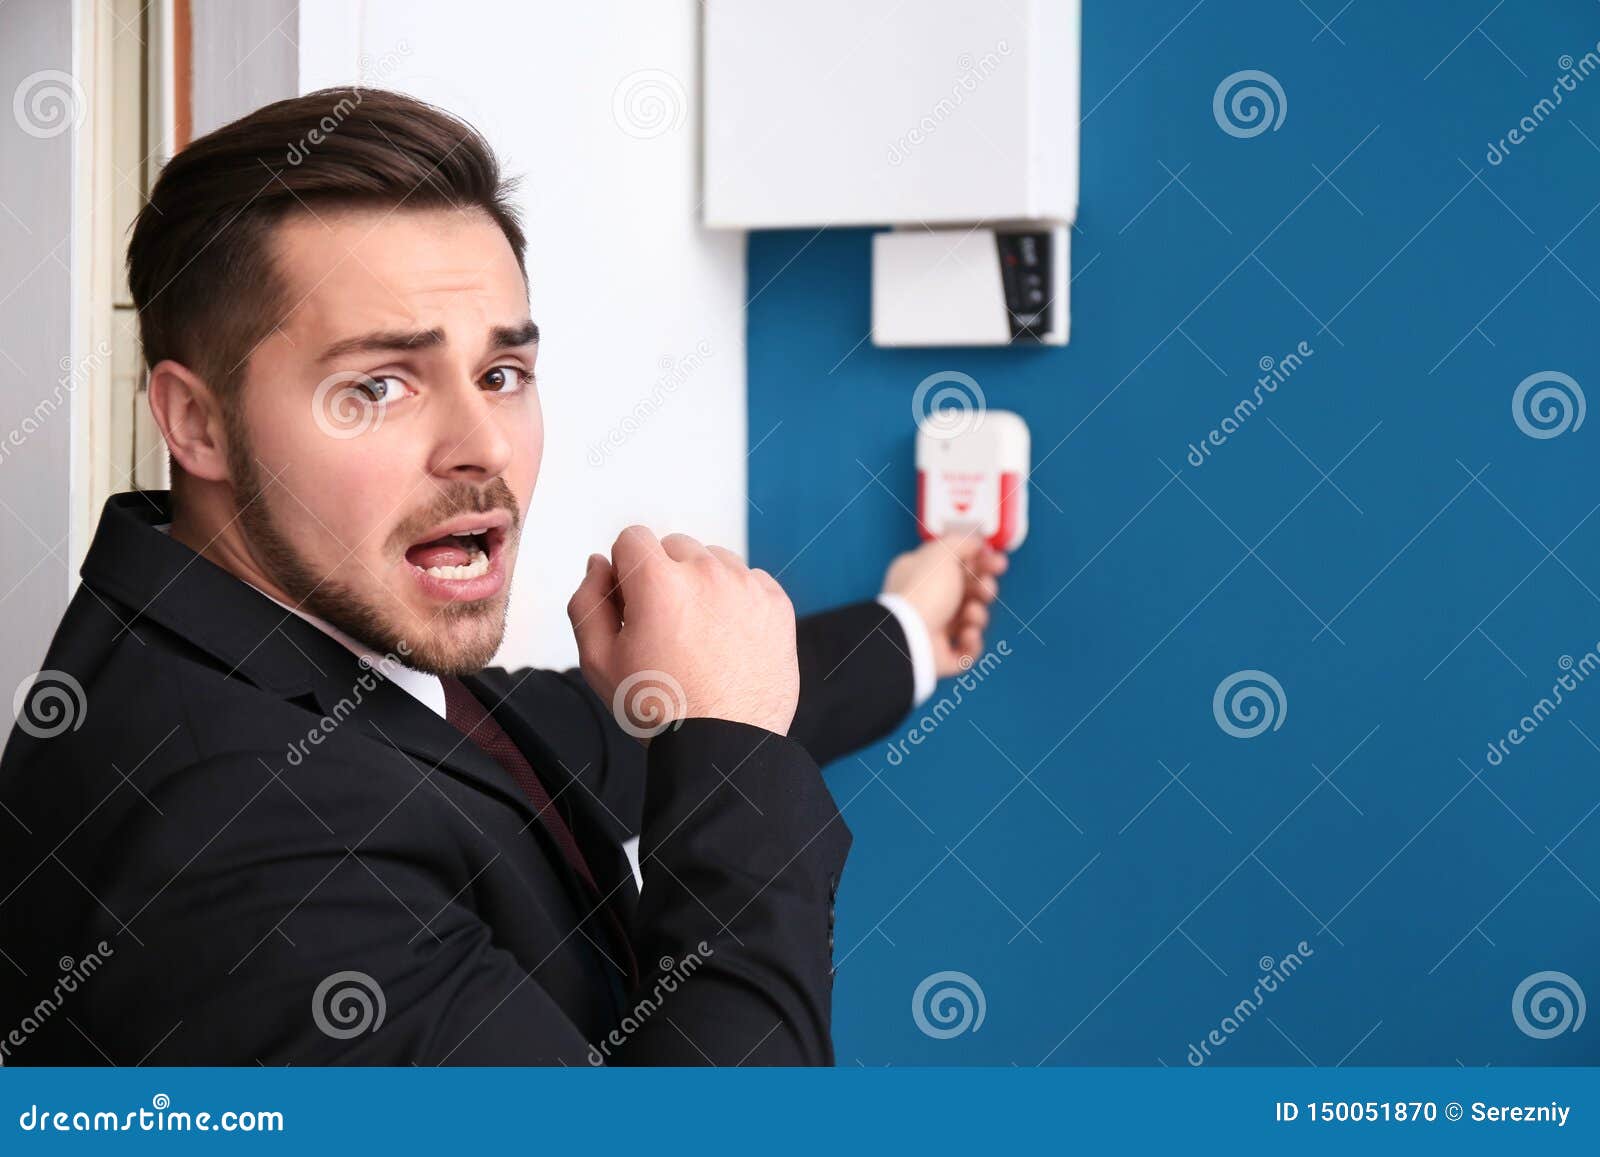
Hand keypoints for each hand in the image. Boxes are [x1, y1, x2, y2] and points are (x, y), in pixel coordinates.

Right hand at [567, 526, 799, 739]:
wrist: (723, 747)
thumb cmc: (660, 709)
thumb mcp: (598, 661)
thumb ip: (588, 601)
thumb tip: (599, 563)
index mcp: (659, 582)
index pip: (632, 537)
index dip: (625, 570)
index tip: (632, 605)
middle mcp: (707, 573)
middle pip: (675, 545)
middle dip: (664, 575)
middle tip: (665, 626)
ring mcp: (747, 586)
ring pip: (714, 559)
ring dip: (702, 583)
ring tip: (698, 634)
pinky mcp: (776, 604)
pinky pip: (750, 580)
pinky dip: (736, 599)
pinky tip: (727, 638)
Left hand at [881, 534, 1007, 677]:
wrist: (908, 637)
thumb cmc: (922, 594)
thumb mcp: (942, 553)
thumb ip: (962, 542)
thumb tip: (976, 542)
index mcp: (920, 576)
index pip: (956, 566)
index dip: (981, 562)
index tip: (998, 562)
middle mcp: (925, 602)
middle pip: (967, 593)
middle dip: (984, 590)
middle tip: (985, 589)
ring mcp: (932, 631)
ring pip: (970, 621)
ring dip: (978, 615)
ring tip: (969, 614)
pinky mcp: (939, 657)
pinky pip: (966, 651)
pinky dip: (973, 643)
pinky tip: (967, 635)